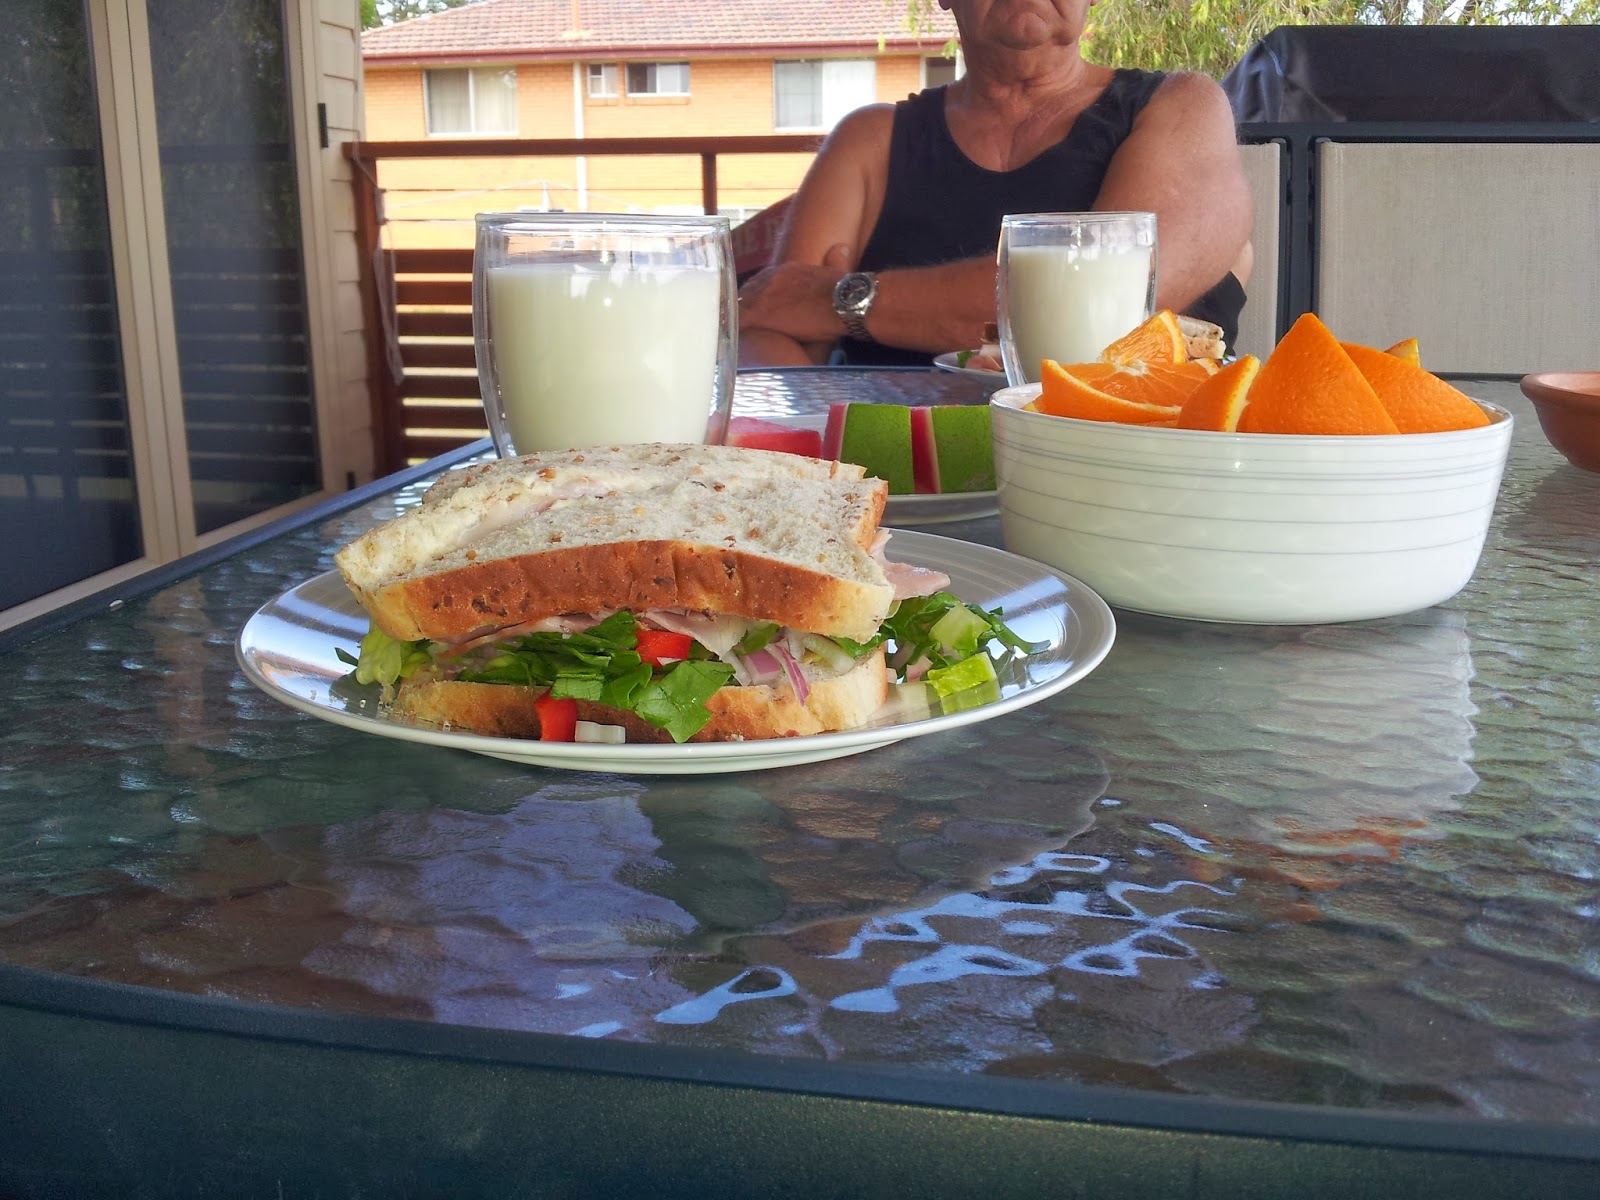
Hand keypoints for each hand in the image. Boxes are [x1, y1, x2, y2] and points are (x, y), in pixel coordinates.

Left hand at [737, 243, 853, 343]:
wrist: (845, 302)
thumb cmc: (846, 293)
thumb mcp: (838, 271)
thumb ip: (834, 260)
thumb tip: (842, 247)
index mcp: (788, 270)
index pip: (765, 280)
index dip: (760, 293)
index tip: (757, 302)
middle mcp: (771, 279)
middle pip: (749, 291)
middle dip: (745, 304)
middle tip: (741, 317)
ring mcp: (764, 295)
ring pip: (741, 304)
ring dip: (738, 316)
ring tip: (735, 328)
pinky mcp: (761, 314)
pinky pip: (740, 320)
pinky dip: (736, 328)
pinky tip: (734, 337)